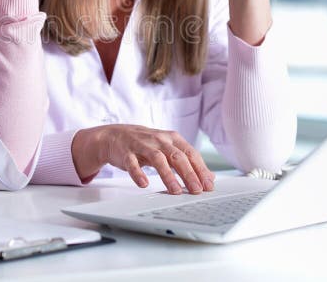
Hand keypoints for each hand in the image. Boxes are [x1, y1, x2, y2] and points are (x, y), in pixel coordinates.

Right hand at [71, 124, 214, 194]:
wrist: (116, 135)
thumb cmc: (146, 144)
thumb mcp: (168, 149)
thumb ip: (188, 162)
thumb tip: (210, 177)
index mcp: (172, 139)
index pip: (190, 153)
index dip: (200, 169)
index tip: (208, 186)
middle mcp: (159, 139)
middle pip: (177, 156)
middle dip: (188, 174)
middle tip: (196, 190)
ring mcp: (142, 144)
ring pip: (157, 159)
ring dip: (168, 175)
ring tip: (175, 191)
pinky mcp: (126, 151)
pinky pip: (132, 162)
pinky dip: (138, 173)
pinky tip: (144, 184)